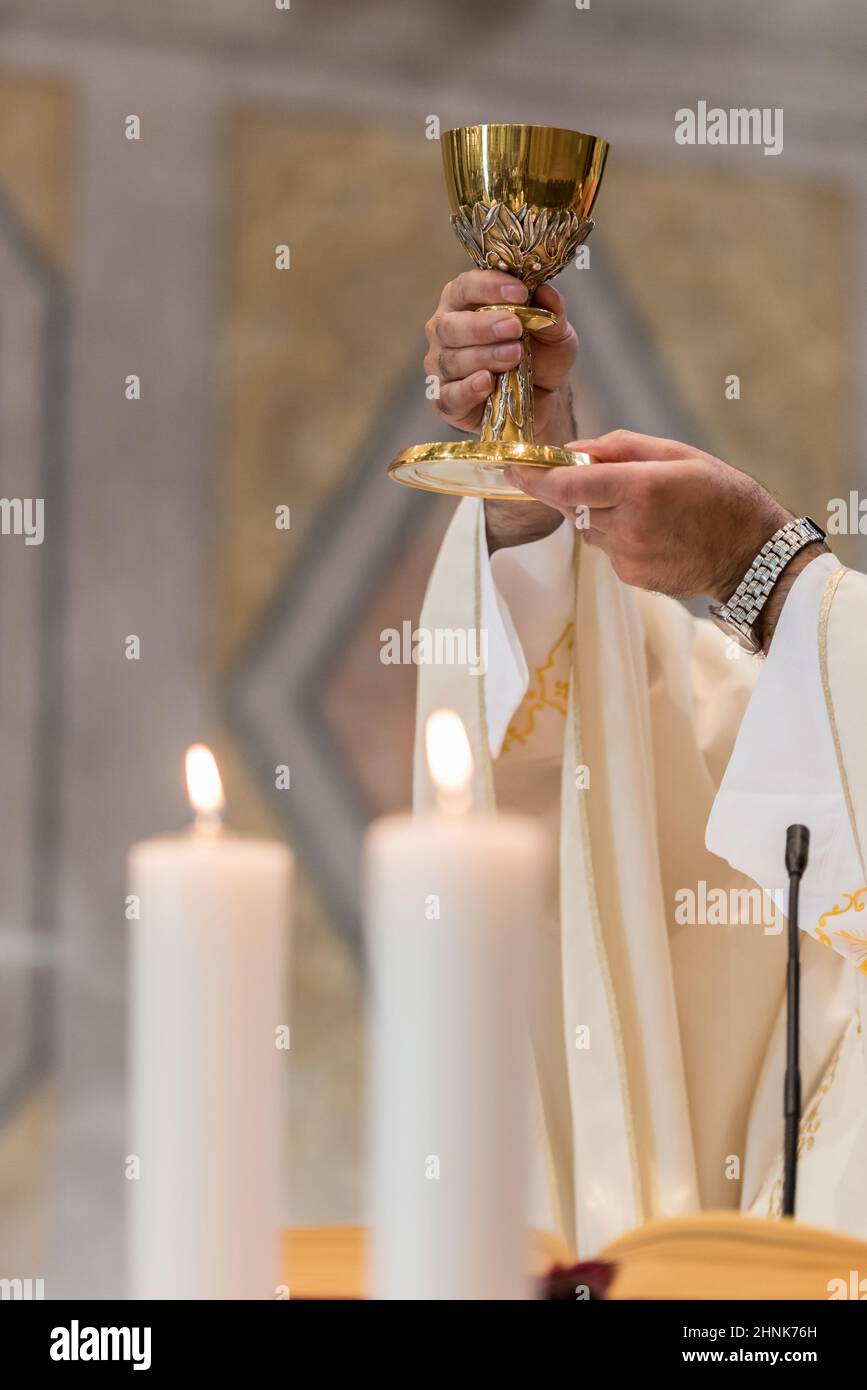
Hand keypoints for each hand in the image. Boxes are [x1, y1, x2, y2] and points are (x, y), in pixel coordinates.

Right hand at [424, 269, 576, 440]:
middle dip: (482, 325)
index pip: (465, 287)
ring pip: (451, 360)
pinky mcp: (446, 402)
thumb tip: (546, 292)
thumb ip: (552, 312)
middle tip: (514, 327)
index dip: (488, 287)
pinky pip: (449, 396)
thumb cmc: (539, 356)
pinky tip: (487, 382)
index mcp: (464, 303)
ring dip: (484, 356)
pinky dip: (468, 390)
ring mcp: (442, 369)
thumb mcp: (555, 332)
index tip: (520, 292)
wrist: (542, 398)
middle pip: (449, 325)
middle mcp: (445, 332)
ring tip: (515, 355)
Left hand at [507, 429, 794, 604]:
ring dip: (601, 513)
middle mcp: (628, 526)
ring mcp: (628, 558)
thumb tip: (575, 449)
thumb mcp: (679, 454)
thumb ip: (621, 447)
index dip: (533, 477)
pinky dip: (618, 535)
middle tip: (607, 478)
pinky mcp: (631, 577)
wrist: (752, 555)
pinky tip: (654, 532)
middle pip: (573, 505)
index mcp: (640, 488)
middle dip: (577, 489)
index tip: (511, 467)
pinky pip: (608, 549)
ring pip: (589, 528)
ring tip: (646, 508)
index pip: (568, 484)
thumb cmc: (722, 495)